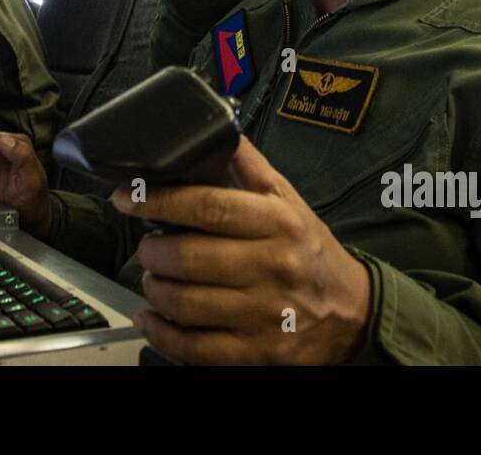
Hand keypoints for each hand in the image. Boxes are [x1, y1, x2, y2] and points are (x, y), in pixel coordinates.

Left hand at [111, 136, 371, 364]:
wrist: (354, 314)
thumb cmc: (312, 253)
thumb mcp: (289, 201)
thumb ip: (249, 166)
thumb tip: (217, 127)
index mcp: (277, 223)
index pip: (207, 206)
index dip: (157, 200)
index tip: (126, 197)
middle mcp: (272, 267)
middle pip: (187, 257)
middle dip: (151, 250)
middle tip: (147, 246)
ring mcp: (264, 314)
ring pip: (184, 303)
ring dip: (153, 289)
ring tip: (153, 278)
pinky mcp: (257, 353)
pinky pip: (194, 348)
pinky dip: (161, 333)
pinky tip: (152, 318)